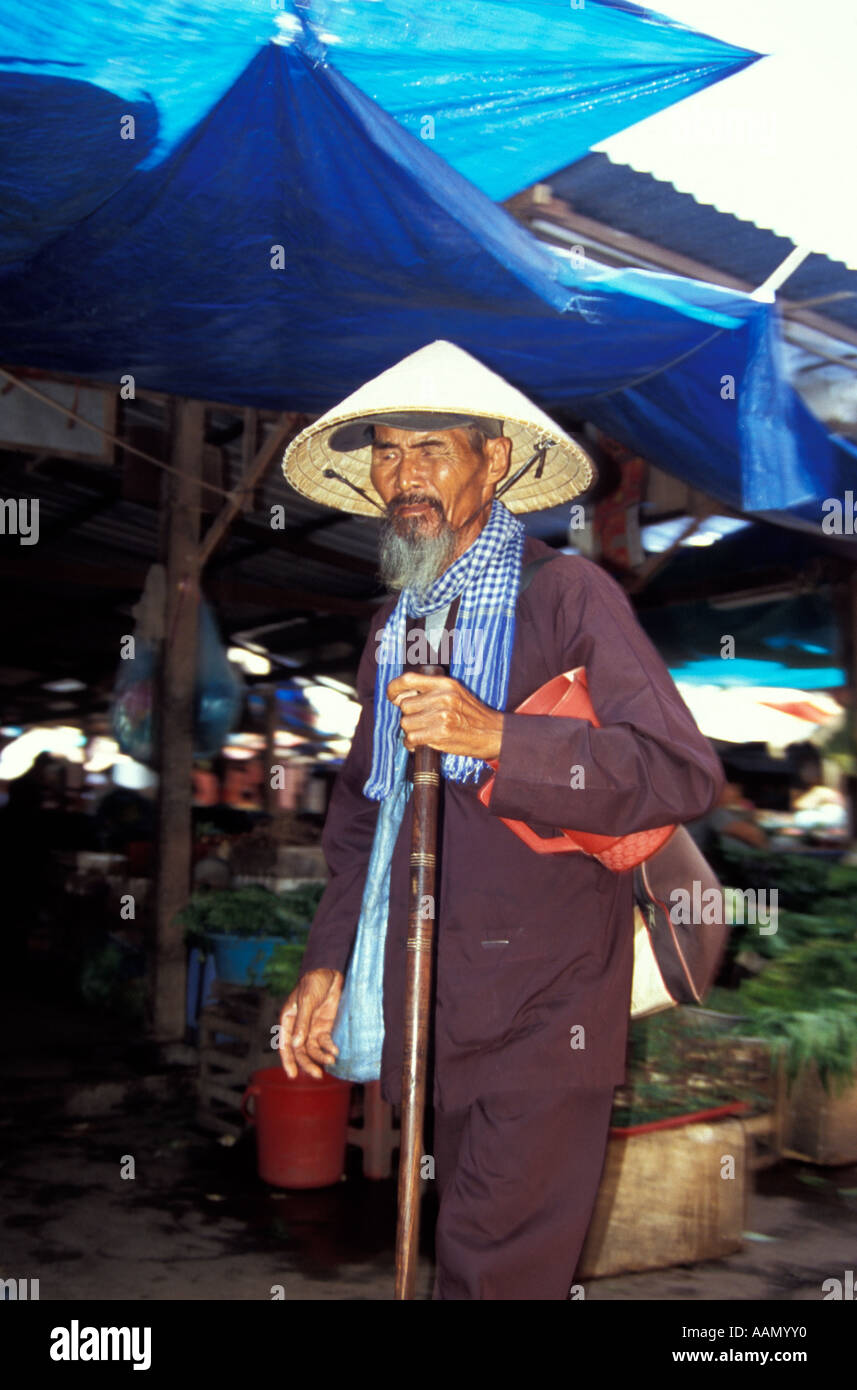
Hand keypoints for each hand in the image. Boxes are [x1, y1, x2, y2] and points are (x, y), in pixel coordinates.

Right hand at [278, 968, 342, 1079]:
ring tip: (331, 1060)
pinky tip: (335, 1051)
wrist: (331, 972)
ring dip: (321, 1057)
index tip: (293, 1075)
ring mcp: (312, 1028)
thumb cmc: (314, 983)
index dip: (288, 1061)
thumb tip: (296, 1046)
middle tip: (317, 1074)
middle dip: (307, 1064)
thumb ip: (302, 1023)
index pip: (285, 1045)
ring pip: (313, 1049)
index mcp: (288, 1020)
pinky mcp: (325, 1027)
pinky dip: (329, 1048)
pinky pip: (325, 1042)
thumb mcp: (306, 1001)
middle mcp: (298, 1027)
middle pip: (300, 1051)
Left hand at [386, 672, 503, 760]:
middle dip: (408, 716)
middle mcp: (444, 697)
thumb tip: (403, 697)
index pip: (408, 679)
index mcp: (446, 684)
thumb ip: (432, 691)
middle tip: (420, 721)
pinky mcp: (442, 733)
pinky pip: (412, 738)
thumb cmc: (473, 715)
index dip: (394, 688)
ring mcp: (443, 715)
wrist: (495, 733)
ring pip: (406, 723)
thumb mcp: (456, 693)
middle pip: (405, 706)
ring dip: (410, 731)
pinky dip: (412, 743)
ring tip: (422, 733)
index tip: (392, 697)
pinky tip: (421, 743)